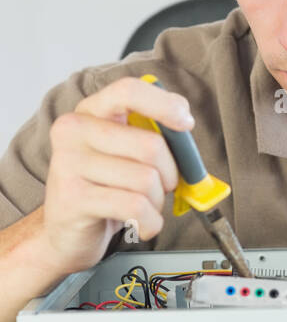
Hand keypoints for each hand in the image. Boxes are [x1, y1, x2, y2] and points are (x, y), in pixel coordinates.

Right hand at [38, 76, 193, 276]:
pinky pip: (135, 207)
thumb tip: (184, 122)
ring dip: (157, 201)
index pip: (129, 91)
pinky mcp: (73, 198)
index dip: (165, 105)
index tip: (186, 124)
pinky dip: (150, 222)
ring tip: (143, 207)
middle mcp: (73, 130)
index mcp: (90, 110)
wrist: (66, 231)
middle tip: (162, 186)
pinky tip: (141, 224)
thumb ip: (154, 130)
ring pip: (146, 180)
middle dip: (170, 173)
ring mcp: (68, 163)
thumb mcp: (127, 151)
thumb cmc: (106, 186)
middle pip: (150, 145)